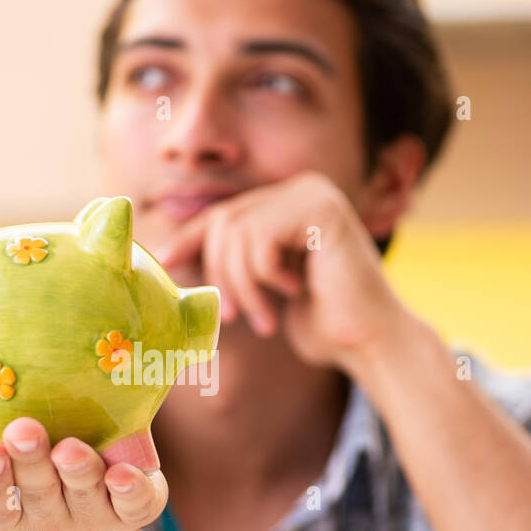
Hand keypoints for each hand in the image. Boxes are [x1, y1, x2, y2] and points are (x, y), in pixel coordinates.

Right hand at [0, 418, 167, 530]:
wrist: (84, 511)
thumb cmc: (8, 480)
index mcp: (4, 507)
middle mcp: (49, 513)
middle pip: (39, 491)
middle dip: (31, 464)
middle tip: (24, 430)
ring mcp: (94, 512)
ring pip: (86, 494)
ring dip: (79, 474)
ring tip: (70, 449)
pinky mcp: (135, 506)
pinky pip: (136, 502)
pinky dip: (130, 489)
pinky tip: (126, 470)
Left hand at [157, 171, 411, 372]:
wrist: (369, 342)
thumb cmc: (321, 322)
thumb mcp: (264, 287)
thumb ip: (235, 261)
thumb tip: (172, 250)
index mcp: (290, 201)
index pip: (224, 214)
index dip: (189, 238)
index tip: (162, 261)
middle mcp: (303, 187)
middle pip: (223, 221)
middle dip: (220, 276)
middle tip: (231, 316)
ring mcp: (314, 193)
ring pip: (236, 233)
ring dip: (241, 287)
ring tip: (263, 318)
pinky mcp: (321, 208)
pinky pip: (259, 240)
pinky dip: (265, 277)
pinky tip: (295, 291)